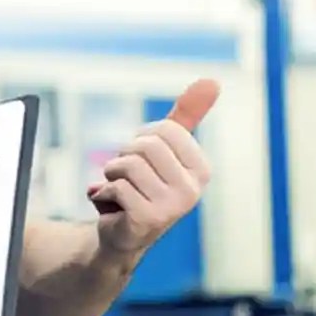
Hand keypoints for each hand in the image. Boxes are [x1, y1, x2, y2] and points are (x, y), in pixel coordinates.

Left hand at [88, 78, 219, 255]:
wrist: (120, 235)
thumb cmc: (142, 186)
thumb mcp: (164, 149)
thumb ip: (185, 116)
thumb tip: (213, 80)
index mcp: (202, 169)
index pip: (164, 129)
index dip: (141, 139)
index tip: (142, 161)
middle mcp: (193, 189)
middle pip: (145, 145)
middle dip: (123, 157)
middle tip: (127, 179)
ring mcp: (173, 207)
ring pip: (127, 164)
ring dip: (111, 175)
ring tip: (119, 192)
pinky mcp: (148, 220)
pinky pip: (115, 186)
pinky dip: (102, 194)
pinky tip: (112, 208)